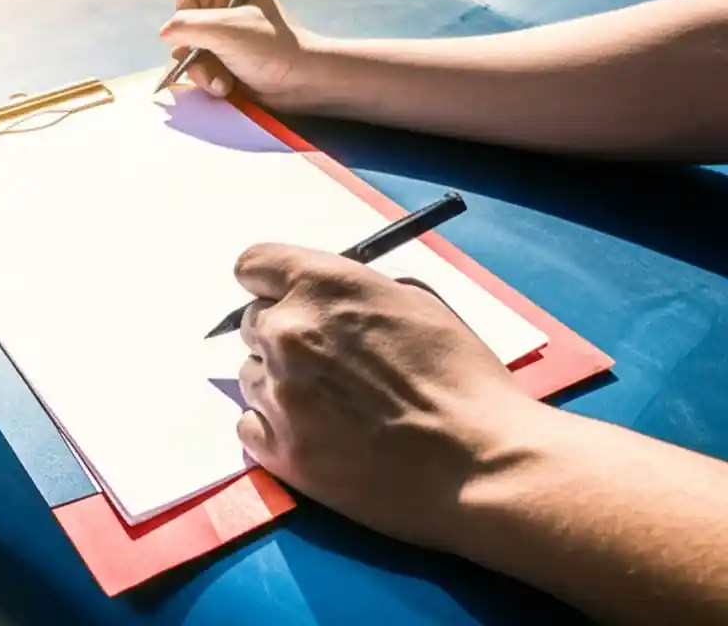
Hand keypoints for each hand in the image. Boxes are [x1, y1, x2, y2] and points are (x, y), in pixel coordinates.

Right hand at [159, 0, 321, 110]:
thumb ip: (188, 26)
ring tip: (222, 84)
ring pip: (190, 55)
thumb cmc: (270, 48)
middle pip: (185, 30)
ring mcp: (225, 41)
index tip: (195, 35)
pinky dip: (210, 82)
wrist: (301, 83)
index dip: (185, 17)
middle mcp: (225, 13)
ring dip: (202, 73)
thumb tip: (163, 33)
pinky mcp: (227, 65)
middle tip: (210, 68)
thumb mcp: (226, 29)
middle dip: (194, 55)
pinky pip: (202, 71)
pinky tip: (226, 89)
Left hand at [234, 243, 545, 549]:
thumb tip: (326, 302)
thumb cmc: (461, 379)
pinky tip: (318, 436)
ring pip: (252, 375)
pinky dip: (275, 428)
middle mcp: (287, 332)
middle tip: (326, 363)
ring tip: (333, 408)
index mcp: (321, 286)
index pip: (253, 265)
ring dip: (281, 384)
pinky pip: (250, 425)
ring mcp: (276, 392)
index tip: (283, 298)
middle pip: (253, 323)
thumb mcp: (416, 303)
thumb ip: (354, 294)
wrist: (478, 462)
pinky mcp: (275, 448)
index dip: (269, 283)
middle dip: (283, 337)